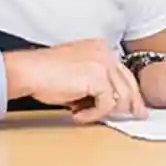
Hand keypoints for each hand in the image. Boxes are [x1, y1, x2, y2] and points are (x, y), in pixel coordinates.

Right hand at [3, 39, 146, 122]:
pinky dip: (93, 114)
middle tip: (135, 117)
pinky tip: (78, 114)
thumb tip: (112, 103)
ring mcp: (103, 64)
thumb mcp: (78, 74)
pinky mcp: (97, 78)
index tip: (134, 106)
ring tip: (87, 115)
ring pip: (121, 96)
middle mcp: (105, 53)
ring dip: (105, 111)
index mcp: (100, 48)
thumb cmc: (46, 74)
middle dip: (132, 104)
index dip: (131, 92)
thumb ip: (96, 82)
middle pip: (129, 83)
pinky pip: (107, 104)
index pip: (124, 72)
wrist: (29, 71)